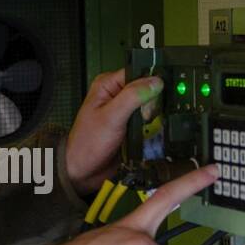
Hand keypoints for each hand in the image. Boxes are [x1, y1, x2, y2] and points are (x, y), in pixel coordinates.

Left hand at [64, 69, 163, 195]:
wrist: (83, 172)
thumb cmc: (88, 144)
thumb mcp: (111, 116)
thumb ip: (132, 96)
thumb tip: (155, 81)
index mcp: (108, 85)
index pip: (137, 72)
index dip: (151, 81)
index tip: (161, 93)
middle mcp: (117, 95)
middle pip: (147, 90)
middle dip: (154, 102)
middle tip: (150, 116)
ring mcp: (124, 112)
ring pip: (150, 107)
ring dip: (155, 117)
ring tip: (150, 127)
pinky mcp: (131, 127)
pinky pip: (149, 123)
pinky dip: (153, 127)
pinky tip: (152, 134)